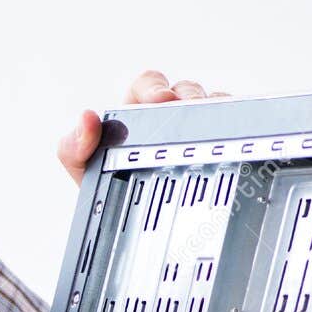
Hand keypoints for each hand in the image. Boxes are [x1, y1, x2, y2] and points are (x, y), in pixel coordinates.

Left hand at [56, 70, 232, 184]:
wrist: (132, 226)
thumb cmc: (108, 188)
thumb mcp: (84, 170)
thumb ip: (74, 147)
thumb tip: (86, 118)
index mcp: (135, 111)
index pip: (148, 84)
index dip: (154, 88)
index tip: (161, 100)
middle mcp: (169, 115)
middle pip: (187, 90)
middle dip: (191, 97)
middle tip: (192, 111)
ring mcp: (197, 128)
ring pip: (215, 105)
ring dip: (215, 112)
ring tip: (214, 131)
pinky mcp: (221, 144)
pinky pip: (235, 125)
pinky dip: (237, 127)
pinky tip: (235, 140)